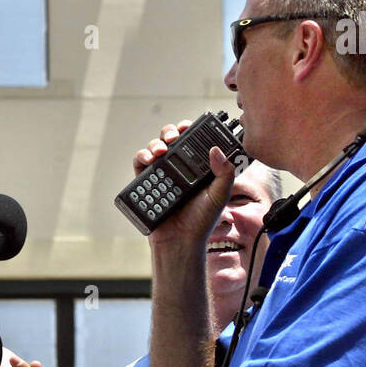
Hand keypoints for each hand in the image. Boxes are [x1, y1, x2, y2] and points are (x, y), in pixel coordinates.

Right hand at [134, 120, 235, 249]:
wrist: (180, 240)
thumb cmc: (202, 221)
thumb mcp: (220, 195)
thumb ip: (225, 172)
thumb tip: (216, 149)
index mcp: (197, 167)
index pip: (193, 141)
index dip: (190, 129)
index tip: (190, 126)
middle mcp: (178, 167)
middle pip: (172, 139)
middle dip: (171, 132)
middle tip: (174, 136)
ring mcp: (161, 173)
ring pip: (155, 147)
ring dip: (156, 143)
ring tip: (161, 150)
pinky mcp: (145, 182)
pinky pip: (140, 163)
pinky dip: (142, 156)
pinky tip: (149, 159)